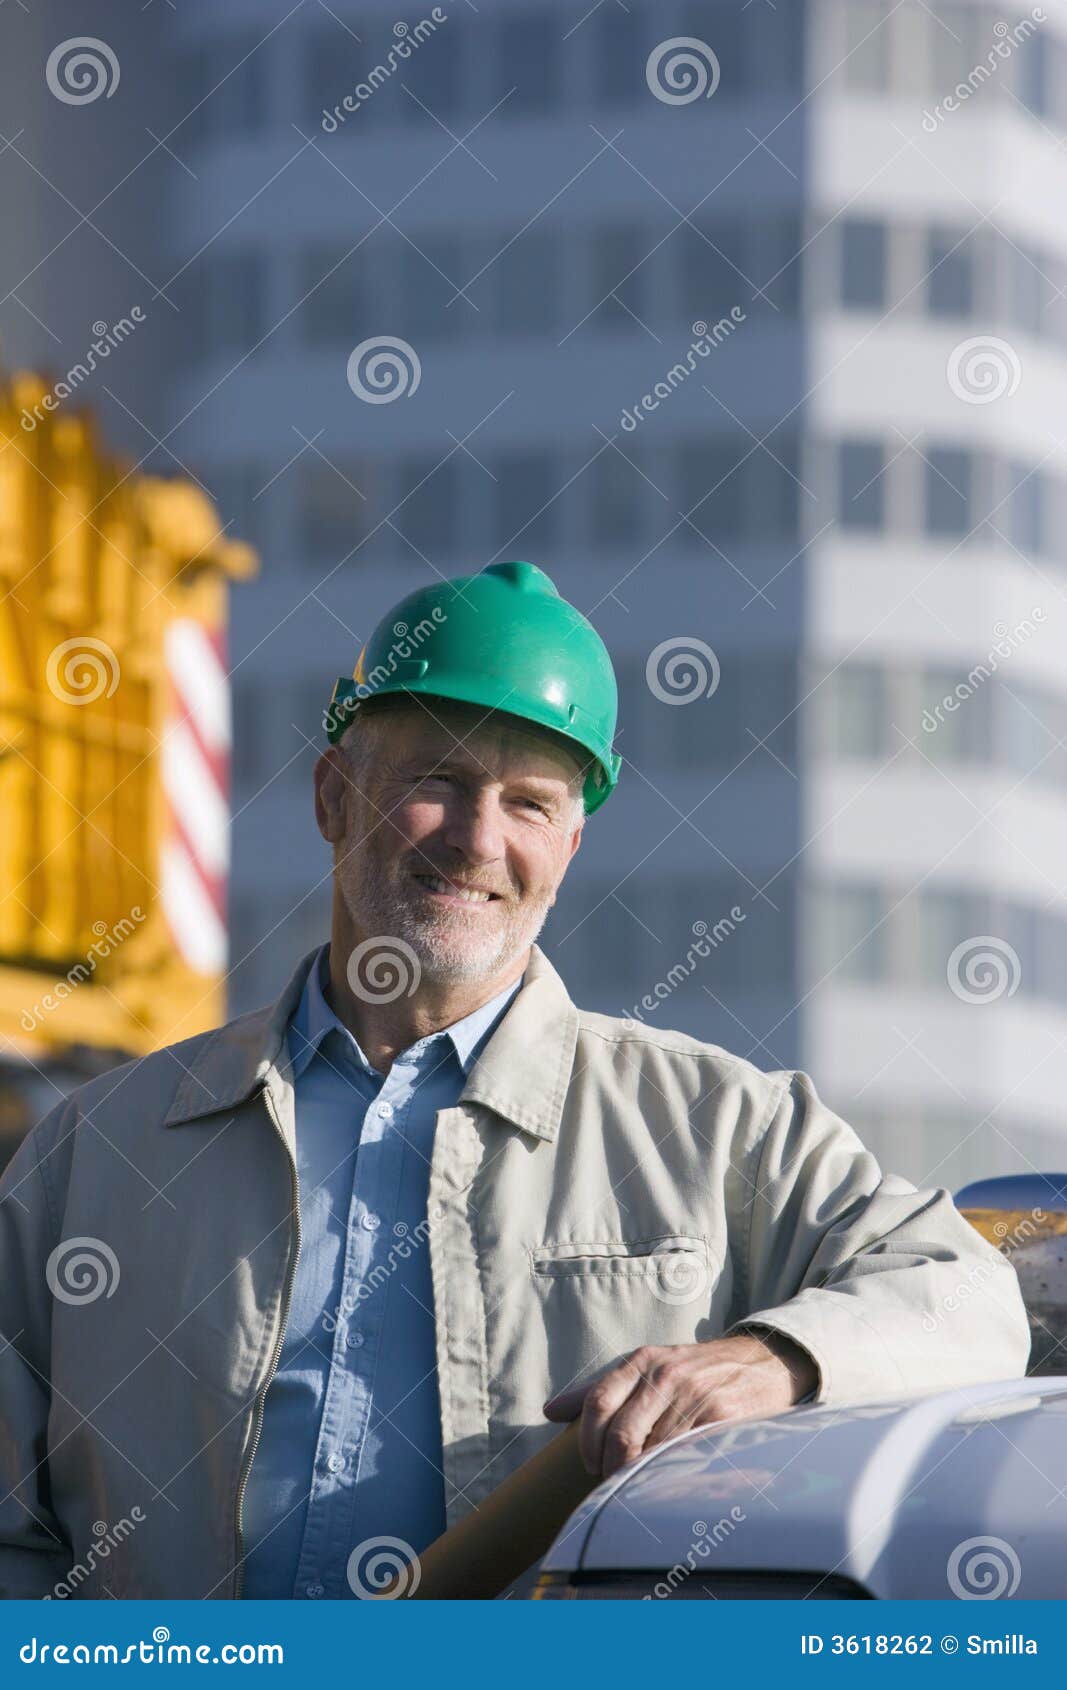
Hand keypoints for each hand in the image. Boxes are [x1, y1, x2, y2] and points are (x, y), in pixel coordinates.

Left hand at [542, 1330, 817, 1478]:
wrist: (760, 1361)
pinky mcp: (722, 1418)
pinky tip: (669, 1483)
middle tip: (616, 1483)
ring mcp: (694, 1396)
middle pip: (620, 1433)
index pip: (596, 1403)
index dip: (587, 1442)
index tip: (592, 1465)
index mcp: (642, 1361)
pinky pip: (684, 1458)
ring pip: (651, 1451)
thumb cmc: (693, 1370)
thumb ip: (599, 1389)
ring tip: (642, 1487)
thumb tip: (549, 1412)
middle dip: (612, 1468)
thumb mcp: (647, 1366)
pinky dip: (671, 1477)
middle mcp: (665, 1375)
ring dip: (641, 1477)